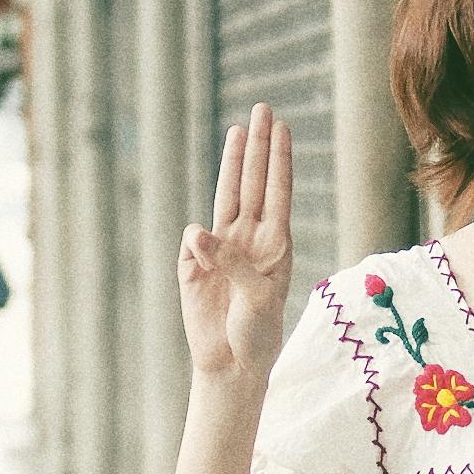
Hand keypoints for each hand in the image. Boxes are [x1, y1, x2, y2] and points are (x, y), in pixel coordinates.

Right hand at [178, 108, 291, 379]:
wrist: (231, 364)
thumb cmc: (256, 333)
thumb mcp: (256, 299)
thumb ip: (231, 262)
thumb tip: (197, 230)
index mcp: (275, 245)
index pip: (277, 192)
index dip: (278, 158)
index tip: (282, 126)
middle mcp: (250, 239)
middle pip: (254, 182)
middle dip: (258, 146)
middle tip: (263, 108)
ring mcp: (222, 249)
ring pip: (227, 196)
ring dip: (233, 164)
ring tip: (239, 130)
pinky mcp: (194, 265)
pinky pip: (192, 243)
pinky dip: (195, 243)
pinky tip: (199, 254)